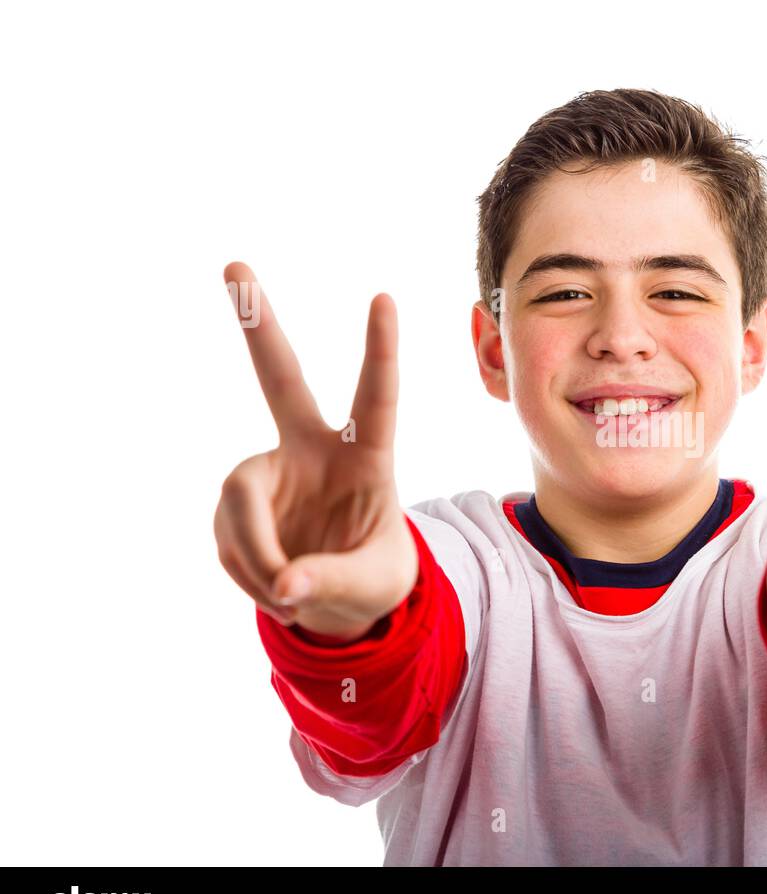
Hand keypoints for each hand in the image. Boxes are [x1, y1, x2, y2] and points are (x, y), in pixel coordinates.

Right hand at [213, 262, 416, 640]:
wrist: (343, 603)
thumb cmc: (376, 579)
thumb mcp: (374, 588)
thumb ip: (334, 582)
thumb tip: (286, 584)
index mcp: (367, 459)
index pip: (376, 400)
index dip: (380, 352)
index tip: (384, 297)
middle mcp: (313, 451)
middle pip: (281, 379)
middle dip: (259, 325)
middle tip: (234, 265)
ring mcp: (271, 472)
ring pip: (240, 502)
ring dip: (255, 557)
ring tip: (286, 594)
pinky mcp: (240, 503)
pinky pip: (229, 541)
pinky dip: (248, 575)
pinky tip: (275, 589)